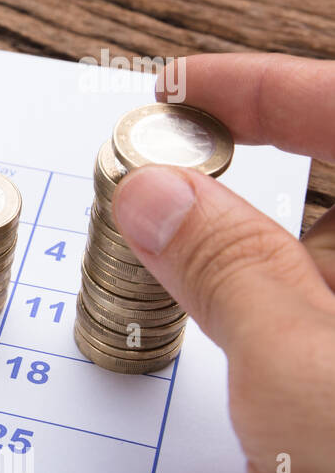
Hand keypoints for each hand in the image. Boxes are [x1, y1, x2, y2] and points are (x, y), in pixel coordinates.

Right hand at [112, 53, 334, 472]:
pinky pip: (323, 338)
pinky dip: (269, 328)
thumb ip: (228, 272)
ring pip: (332, 276)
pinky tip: (233, 355)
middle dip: (249, 186)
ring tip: (182, 282)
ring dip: (252, 268)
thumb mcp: (308, 387)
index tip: (182, 85)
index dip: (269, 87)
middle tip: (155, 190)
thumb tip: (158, 191)